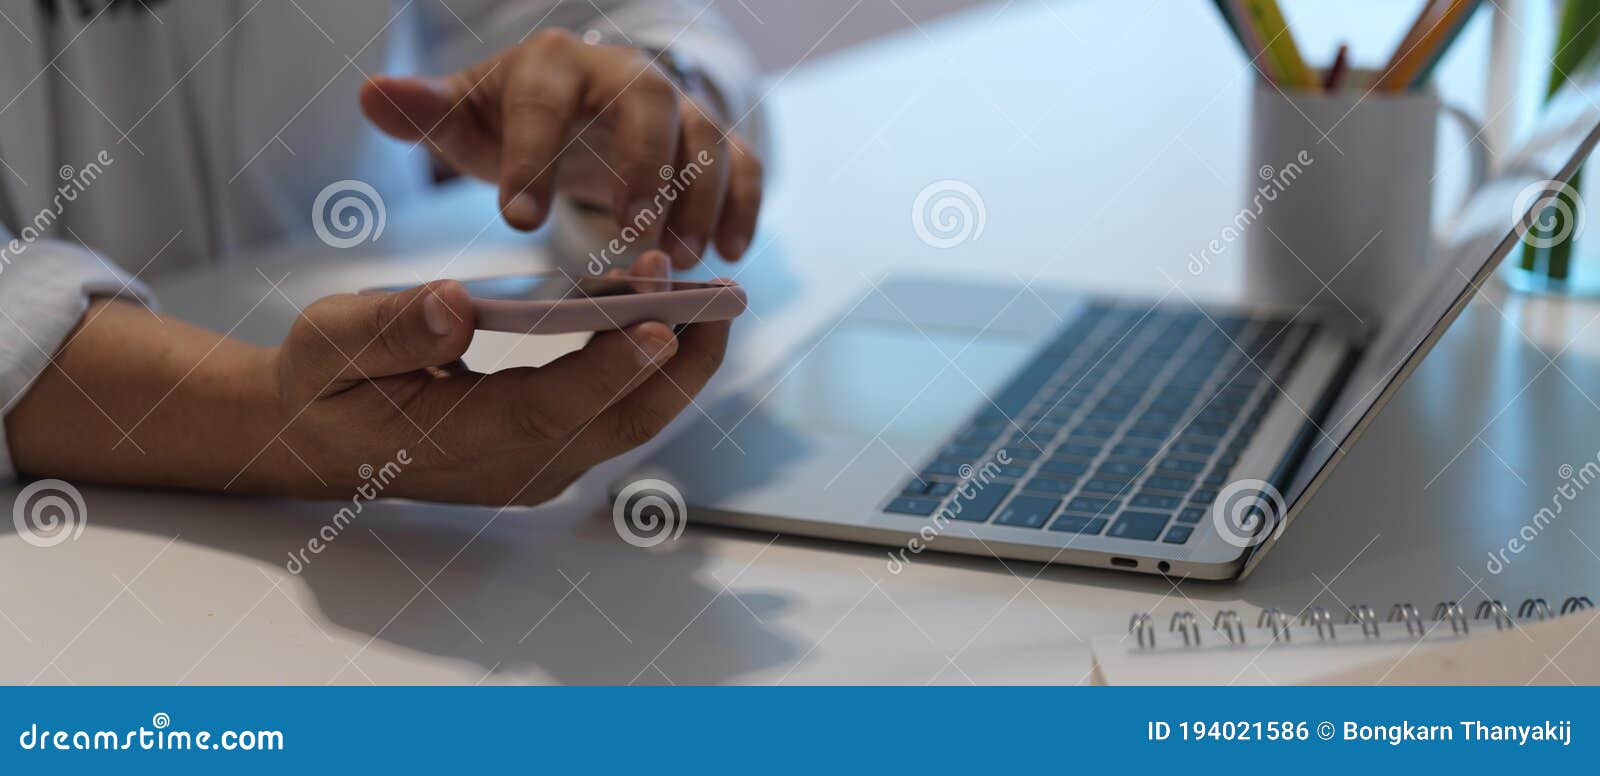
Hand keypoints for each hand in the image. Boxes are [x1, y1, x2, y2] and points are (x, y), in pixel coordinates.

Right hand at [273, 251, 726, 504]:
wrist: (316, 439)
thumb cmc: (322, 385)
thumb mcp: (328, 344)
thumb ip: (390, 327)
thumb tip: (455, 304)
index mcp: (460, 442)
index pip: (551, 408)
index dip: (610, 367)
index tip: (664, 323)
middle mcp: (517, 465)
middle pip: (622, 420)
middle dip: (680, 357)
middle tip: (722, 292)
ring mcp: (543, 463)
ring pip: (633, 416)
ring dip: (678, 357)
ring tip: (710, 288)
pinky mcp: (555, 448)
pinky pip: (621, 408)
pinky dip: (654, 362)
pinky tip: (671, 307)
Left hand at [359, 30, 763, 268]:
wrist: (575, 111)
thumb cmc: (509, 120)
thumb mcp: (463, 118)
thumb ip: (425, 114)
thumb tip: (371, 95)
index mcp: (552, 65)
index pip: (544, 102)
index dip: (533, 157)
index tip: (517, 221)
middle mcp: (624, 75)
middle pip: (650, 103)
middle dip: (645, 168)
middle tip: (629, 236)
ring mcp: (676, 106)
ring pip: (706, 137)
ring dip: (697, 200)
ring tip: (675, 262)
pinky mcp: (711, 141)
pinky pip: (744, 164)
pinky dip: (744, 206)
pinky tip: (729, 257)